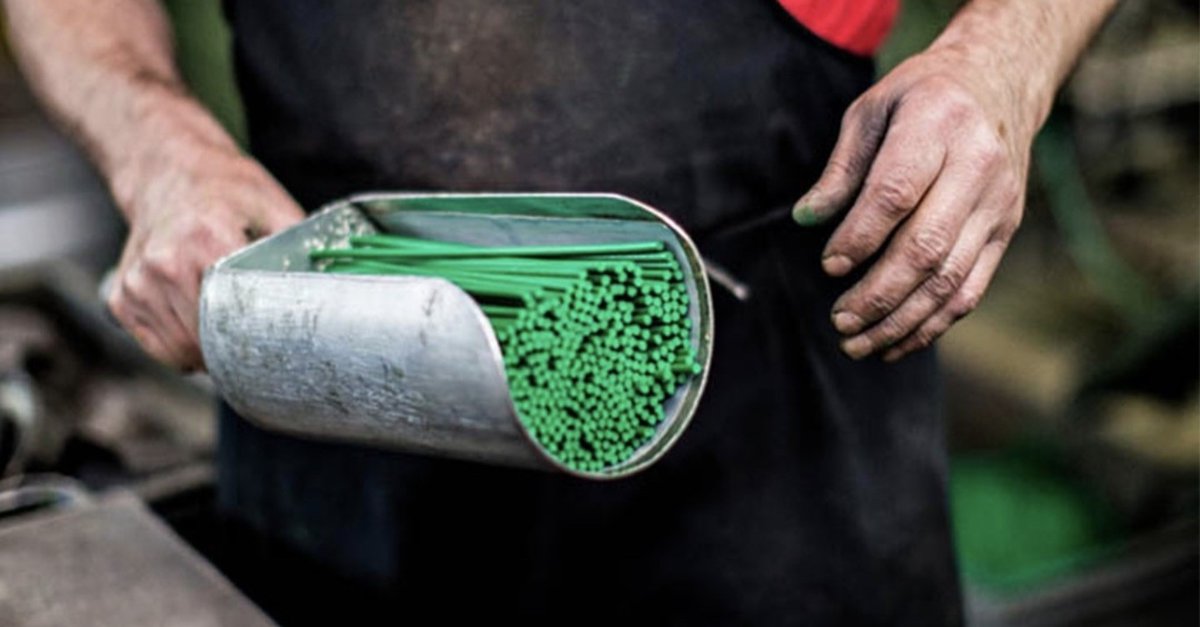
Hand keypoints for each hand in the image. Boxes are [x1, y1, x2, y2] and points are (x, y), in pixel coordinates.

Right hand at [106, 141, 302, 369]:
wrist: (169, 170)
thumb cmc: (228, 191)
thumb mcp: (274, 207)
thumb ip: (300, 250)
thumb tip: (334, 290)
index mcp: (205, 241)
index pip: (232, 318)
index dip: (256, 342)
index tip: (275, 347)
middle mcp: (164, 264)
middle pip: (206, 342)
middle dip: (235, 351)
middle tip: (259, 340)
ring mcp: (138, 283)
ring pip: (180, 351)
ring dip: (208, 352)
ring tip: (227, 322)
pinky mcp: (122, 296)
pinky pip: (158, 346)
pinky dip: (182, 346)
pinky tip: (199, 320)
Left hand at [793, 44, 1033, 361]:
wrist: (999, 81)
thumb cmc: (921, 96)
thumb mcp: (872, 109)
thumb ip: (841, 168)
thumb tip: (805, 218)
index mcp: (938, 125)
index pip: (896, 194)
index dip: (860, 237)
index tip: (829, 266)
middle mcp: (977, 167)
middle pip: (926, 247)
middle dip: (878, 294)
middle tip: (839, 320)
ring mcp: (998, 204)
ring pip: (950, 279)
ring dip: (900, 321)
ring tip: (857, 343)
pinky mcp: (1004, 231)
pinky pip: (970, 290)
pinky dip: (932, 325)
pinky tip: (894, 343)